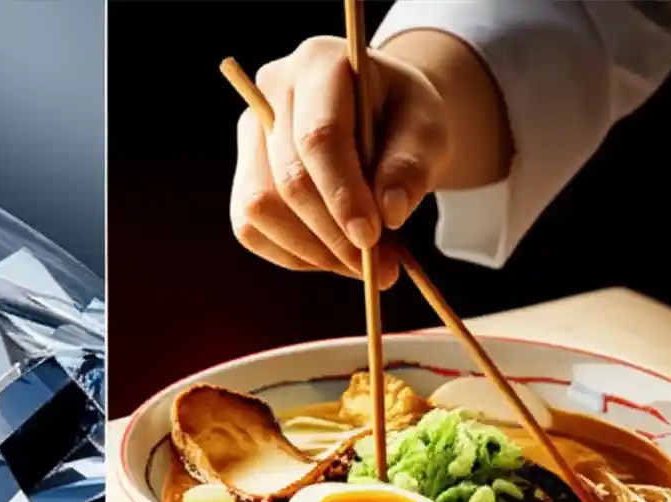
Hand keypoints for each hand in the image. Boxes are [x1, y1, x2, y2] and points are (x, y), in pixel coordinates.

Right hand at [228, 35, 450, 282]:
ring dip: (311, 251)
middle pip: (287, 179)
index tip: (372, 238)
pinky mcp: (242, 174)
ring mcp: (248, 135)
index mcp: (319, 63)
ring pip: (259, 209)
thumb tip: (389, 211)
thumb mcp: (428, 129)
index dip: (342, 194)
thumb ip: (413, 165)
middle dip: (332, 234)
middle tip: (378, 268)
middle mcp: (270, 93)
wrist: (380, 116)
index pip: (318, 137)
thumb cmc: (404, 117)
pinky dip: (293, 255)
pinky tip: (331, 256)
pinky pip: (251, 228)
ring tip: (359, 265)